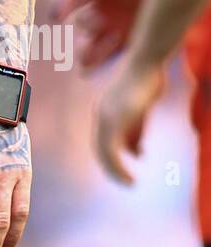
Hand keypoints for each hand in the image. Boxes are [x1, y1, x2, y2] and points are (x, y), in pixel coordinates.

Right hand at [52, 0, 152, 70]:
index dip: (62, 7)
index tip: (56, 18)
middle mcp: (102, 11)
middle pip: (83, 25)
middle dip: (85, 30)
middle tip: (91, 34)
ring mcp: (112, 28)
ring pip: (92, 44)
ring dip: (88, 52)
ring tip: (87, 63)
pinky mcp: (125, 42)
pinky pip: (108, 55)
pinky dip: (101, 62)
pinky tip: (98, 69)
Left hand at [93, 60, 166, 183]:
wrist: (146, 63)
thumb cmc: (145, 82)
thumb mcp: (140, 110)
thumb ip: (136, 131)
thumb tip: (136, 153)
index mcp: (103, 112)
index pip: (101, 141)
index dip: (110, 159)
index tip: (122, 172)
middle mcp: (101, 114)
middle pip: (100, 149)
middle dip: (111, 168)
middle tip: (125, 181)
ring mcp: (107, 116)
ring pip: (104, 153)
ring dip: (116, 171)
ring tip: (128, 183)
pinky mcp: (116, 119)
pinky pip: (113, 150)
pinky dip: (119, 167)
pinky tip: (130, 177)